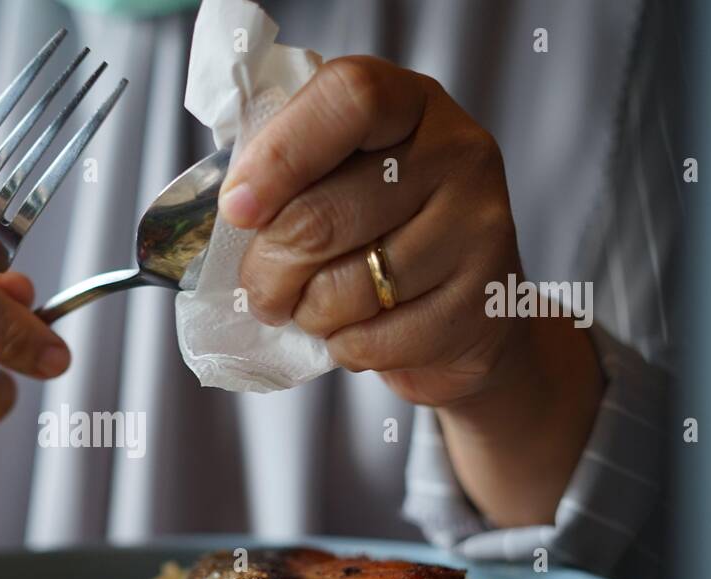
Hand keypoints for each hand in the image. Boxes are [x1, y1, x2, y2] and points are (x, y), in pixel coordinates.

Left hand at [220, 56, 602, 525]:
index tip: (237, 209)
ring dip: (307, 313)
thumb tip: (229, 207)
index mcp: (412, 104)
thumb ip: (292, 173)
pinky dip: (345, 347)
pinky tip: (357, 333)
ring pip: (347, 288)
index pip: (349, 99)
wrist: (466, 314)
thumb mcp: (340, 180)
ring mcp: (479, 228)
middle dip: (269, 268)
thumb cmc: (379, 237)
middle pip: (324, 215)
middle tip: (260, 288)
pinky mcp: (481, 305)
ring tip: (313, 309)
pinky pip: (375, 339)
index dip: (279, 156)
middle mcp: (458, 153)